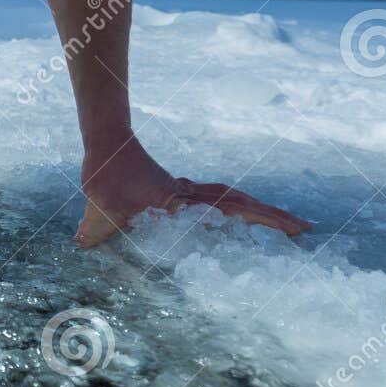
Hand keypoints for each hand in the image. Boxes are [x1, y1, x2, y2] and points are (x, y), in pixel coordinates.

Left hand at [75, 141, 311, 247]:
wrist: (107, 143)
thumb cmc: (105, 175)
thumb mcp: (98, 207)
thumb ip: (93, 229)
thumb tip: (78, 244)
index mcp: (181, 201)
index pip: (229, 210)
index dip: (260, 218)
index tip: (290, 227)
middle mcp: (190, 194)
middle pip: (242, 204)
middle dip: (274, 217)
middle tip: (306, 228)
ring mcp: (188, 191)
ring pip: (234, 200)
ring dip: (262, 211)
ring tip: (290, 223)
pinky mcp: (182, 190)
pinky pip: (220, 198)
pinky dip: (239, 206)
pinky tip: (246, 215)